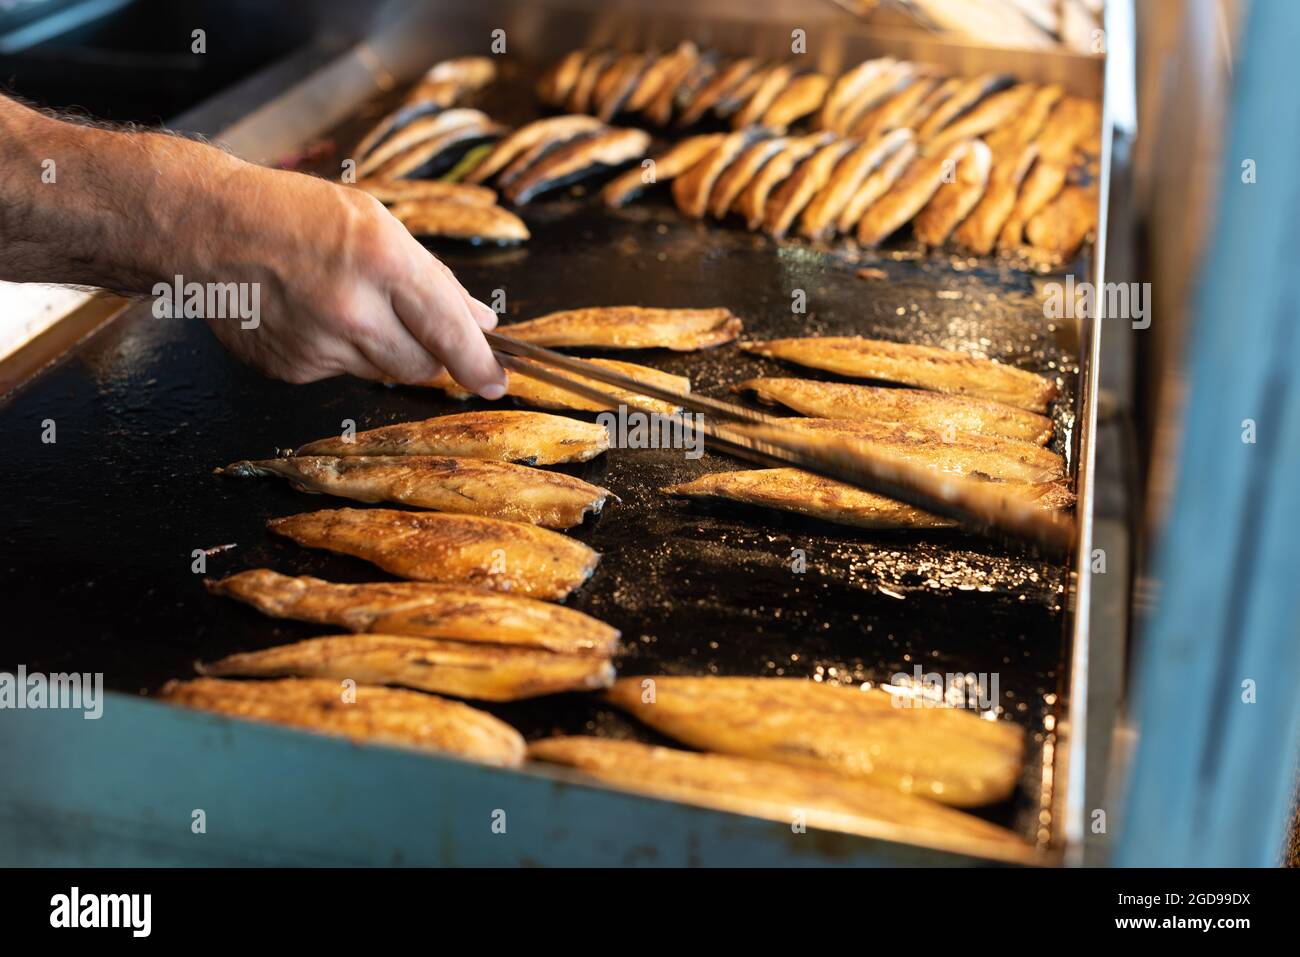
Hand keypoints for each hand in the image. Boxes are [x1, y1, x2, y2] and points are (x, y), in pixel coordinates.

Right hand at [194, 163, 506, 394]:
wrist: (203, 227)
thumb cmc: (292, 213)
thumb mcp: (376, 222)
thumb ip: (434, 278)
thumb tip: (481, 321)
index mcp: (383, 261)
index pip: (450, 333)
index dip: (480, 366)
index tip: (498, 383)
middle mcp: (353, 310)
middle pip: (423, 366)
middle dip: (430, 353)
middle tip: (408, 321)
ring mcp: (319, 346)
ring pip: (383, 372)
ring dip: (382, 348)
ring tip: (345, 303)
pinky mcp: (292, 369)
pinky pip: (340, 373)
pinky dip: (339, 351)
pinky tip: (311, 315)